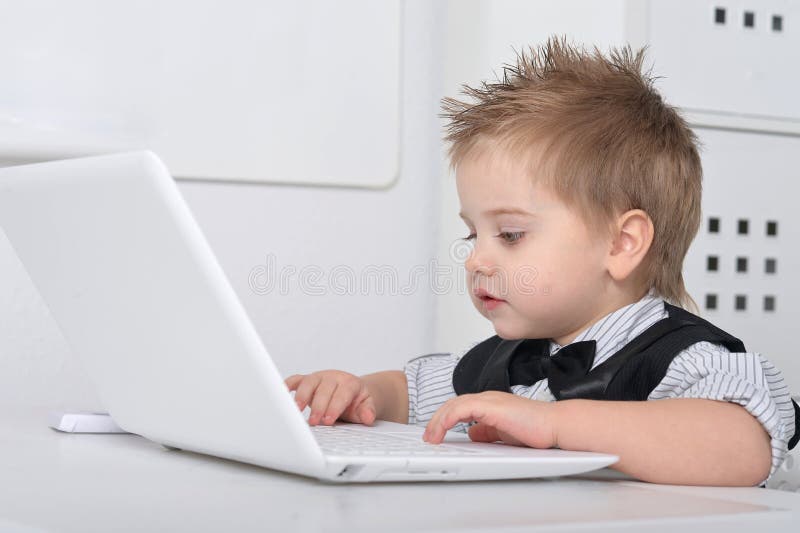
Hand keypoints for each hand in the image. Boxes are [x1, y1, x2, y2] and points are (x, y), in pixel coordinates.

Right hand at [284, 370, 376, 425]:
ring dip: (301, 396)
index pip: (342, 393)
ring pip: (309, 382)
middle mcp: (333, 378)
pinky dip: (288, 385)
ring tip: (296, 411)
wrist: (354, 392)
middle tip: (315, 422)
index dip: (335, 406)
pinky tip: (281, 394)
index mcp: (349, 383)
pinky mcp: (308, 381)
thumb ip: (367, 412)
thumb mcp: (366, 407)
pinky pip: (296, 380)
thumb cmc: (357, 401)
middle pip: (324, 388)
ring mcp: (319, 378)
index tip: (329, 420)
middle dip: (318, 406)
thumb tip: (369, 418)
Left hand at [422, 391, 558, 448]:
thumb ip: (488, 432)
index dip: (444, 420)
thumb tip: (473, 435)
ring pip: (454, 405)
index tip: (435, 434)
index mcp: (490, 404)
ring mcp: (489, 400)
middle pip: (453, 405)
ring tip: (432, 437)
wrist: (554, 425)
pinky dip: (450, 418)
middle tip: (429, 437)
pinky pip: (463, 408)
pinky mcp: (492, 406)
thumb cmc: (536, 429)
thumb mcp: (505, 433)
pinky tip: (443, 429)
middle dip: (437, 420)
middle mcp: (487, 398)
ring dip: (439, 421)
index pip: (459, 407)